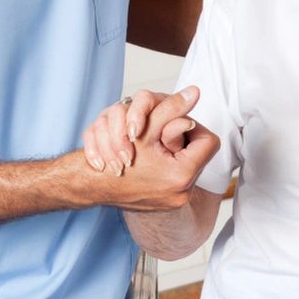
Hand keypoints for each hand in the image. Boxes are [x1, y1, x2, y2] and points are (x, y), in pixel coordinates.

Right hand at [97, 115, 218, 212]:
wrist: (89, 185)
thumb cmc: (113, 156)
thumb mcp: (145, 128)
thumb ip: (172, 109)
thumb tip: (195, 92)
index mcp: (181, 176)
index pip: (209, 142)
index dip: (194, 128)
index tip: (175, 124)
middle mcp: (181, 194)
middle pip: (198, 155)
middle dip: (182, 142)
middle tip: (162, 137)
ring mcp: (173, 202)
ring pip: (186, 167)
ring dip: (172, 154)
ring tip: (153, 152)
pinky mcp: (164, 206)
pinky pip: (175, 181)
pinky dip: (164, 168)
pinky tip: (149, 165)